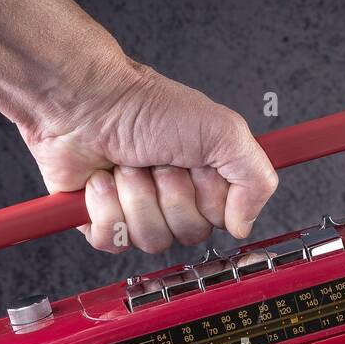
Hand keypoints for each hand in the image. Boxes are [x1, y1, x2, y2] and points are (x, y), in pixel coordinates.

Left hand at [20, 58, 278, 253]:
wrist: (88, 102)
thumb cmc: (148, 106)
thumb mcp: (223, 131)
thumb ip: (257, 179)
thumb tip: (244, 225)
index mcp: (206, 182)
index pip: (221, 221)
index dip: (208, 198)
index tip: (197, 166)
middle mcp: (174, 200)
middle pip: (188, 234)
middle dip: (170, 194)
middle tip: (157, 162)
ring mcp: (138, 212)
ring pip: (150, 239)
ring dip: (136, 197)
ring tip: (127, 165)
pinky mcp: (102, 221)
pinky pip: (112, 241)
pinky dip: (105, 206)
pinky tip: (102, 179)